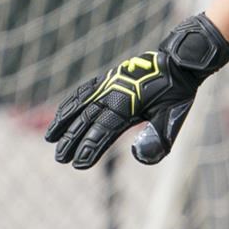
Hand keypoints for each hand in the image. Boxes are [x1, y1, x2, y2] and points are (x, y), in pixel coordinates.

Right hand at [45, 14, 228, 168]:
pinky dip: (70, 102)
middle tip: (60, 158)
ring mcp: (108, 84)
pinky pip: (83, 91)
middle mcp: (114, 93)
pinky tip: (63, 113)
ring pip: (80, 104)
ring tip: (50, 138)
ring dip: (64, 122)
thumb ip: (157, 137)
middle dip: (72, 140)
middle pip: (87, 120)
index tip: (78, 164)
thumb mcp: (173, 116)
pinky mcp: (108, 78)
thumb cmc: (177, 93)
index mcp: (129, 105)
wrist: (178, 63)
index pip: (104, 131)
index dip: (91, 148)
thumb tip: (138, 156)